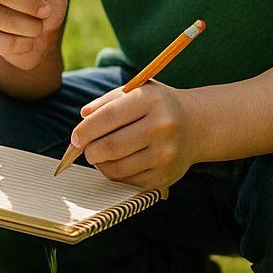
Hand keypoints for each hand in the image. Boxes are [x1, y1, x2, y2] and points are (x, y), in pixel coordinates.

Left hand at [74, 80, 195, 190]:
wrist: (196, 125)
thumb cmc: (156, 106)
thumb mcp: (135, 92)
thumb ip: (106, 102)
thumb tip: (83, 116)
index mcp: (150, 100)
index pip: (108, 117)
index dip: (85, 130)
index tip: (75, 137)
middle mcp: (161, 127)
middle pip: (110, 146)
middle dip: (89, 150)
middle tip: (85, 148)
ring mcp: (166, 154)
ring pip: (116, 167)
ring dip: (100, 163)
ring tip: (99, 154)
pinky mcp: (165, 176)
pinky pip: (128, 180)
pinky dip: (114, 173)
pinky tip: (116, 162)